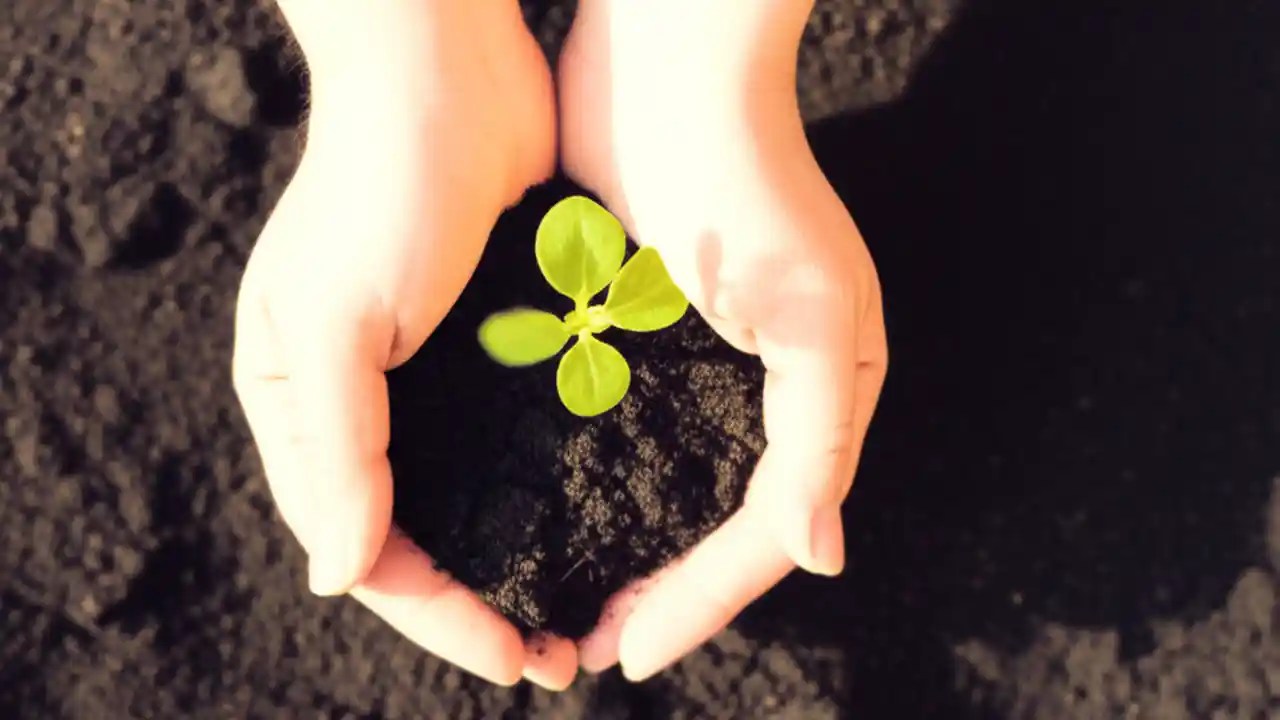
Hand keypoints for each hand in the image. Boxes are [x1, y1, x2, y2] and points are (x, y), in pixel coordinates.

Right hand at [232, 2, 576, 689]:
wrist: (450, 74)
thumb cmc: (380, 185)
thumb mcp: (336, 316)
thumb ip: (333, 449)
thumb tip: (337, 578)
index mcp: (304, 410)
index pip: (367, 550)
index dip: (437, 617)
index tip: (515, 658)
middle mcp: (360, 409)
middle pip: (417, 542)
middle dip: (480, 608)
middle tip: (557, 660)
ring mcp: (427, 381)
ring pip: (468, 504)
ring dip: (519, 562)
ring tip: (577, 614)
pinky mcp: (487, 350)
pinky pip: (509, 446)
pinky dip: (543, 495)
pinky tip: (594, 523)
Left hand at [558, 0, 888, 678]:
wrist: (668, 66)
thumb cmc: (747, 184)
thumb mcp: (817, 318)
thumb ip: (819, 443)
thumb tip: (823, 559)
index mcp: (817, 396)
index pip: (762, 535)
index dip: (702, 602)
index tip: (627, 652)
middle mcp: (760, 391)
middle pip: (712, 526)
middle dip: (659, 593)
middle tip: (587, 647)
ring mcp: (694, 367)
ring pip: (661, 489)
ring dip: (618, 549)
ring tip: (564, 603)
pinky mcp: (633, 334)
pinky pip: (616, 434)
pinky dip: (588, 484)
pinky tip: (543, 514)